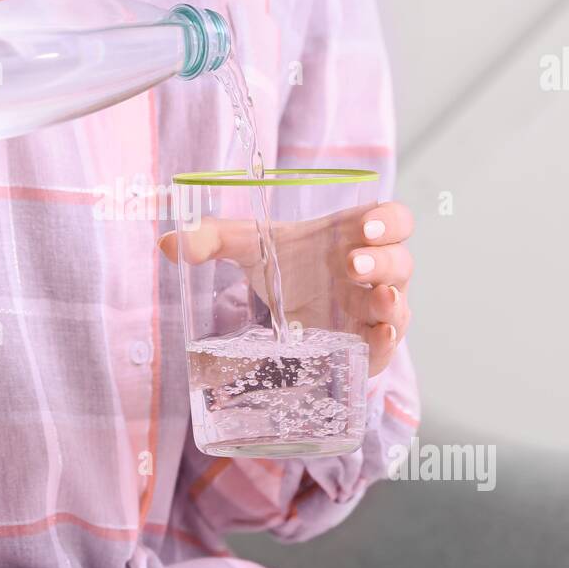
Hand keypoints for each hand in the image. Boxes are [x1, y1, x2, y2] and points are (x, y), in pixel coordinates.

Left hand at [159, 201, 413, 375]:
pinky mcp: (366, 347)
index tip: (365, 227)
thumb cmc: (283, 268)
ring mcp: (373, 312)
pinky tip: (376, 339)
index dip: (388, 222)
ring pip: (398, 304)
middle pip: (400, 261)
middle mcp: (373, 274)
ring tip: (374, 300)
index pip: (392, 220)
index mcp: (355, 237)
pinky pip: (387, 346)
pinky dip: (385, 343)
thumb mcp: (249, 248)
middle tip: (352, 265)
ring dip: (390, 303)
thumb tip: (168, 243)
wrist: (286, 315)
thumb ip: (211, 239)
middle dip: (383, 262)